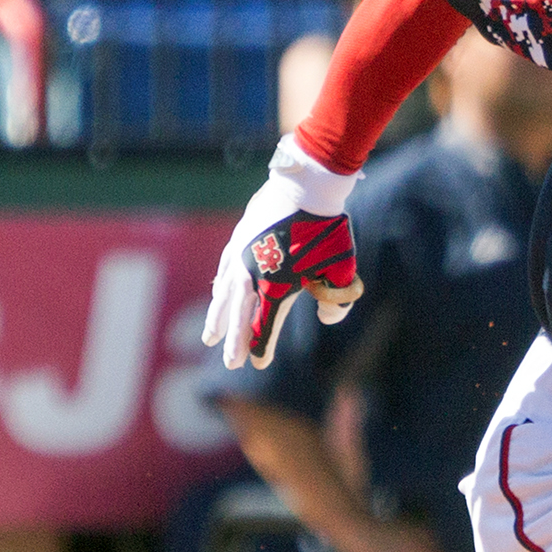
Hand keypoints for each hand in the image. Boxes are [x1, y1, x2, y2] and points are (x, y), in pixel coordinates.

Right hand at [202, 135, 362, 369]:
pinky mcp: (239, 240)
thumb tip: (327, 317)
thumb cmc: (327, 231)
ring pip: (225, 296)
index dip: (262, 346)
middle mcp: (252, 275)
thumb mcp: (341, 270)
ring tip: (210, 338)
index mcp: (275, 287)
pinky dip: (220, 287)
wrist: (307, 187)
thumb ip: (337, 300)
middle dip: (236, 341)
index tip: (259, 364)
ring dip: (218, 318)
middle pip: (240, 316)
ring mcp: (241, 257)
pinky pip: (225, 270)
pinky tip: (217, 294)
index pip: (265, 325)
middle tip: (232, 364)